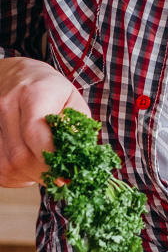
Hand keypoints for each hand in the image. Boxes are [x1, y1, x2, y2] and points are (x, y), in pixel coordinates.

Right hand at [0, 58, 91, 187]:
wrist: (13, 74)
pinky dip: (15, 174)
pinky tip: (27, 165)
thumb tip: (76, 159)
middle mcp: (6, 105)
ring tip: (43, 168)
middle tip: (60, 178)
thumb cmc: (48, 89)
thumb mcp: (71, 99)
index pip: (35, 133)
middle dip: (43, 173)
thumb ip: (76, 126)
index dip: (51, 160)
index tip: (67, 175)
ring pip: (6, 165)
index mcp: (33, 93)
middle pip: (20, 154)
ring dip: (28, 176)